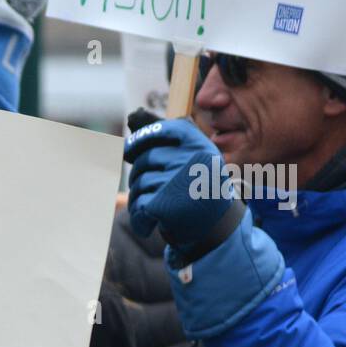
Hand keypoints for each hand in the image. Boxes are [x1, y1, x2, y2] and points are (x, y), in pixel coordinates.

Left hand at [123, 116, 238, 258]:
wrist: (218, 229)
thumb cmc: (200, 191)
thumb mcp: (193, 160)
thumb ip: (168, 141)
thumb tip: (133, 117)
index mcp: (199, 144)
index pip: (163, 130)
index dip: (140, 138)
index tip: (128, 150)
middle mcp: (191, 158)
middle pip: (146, 159)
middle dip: (138, 175)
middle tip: (146, 190)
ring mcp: (179, 180)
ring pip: (140, 182)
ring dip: (139, 198)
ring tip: (152, 208)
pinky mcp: (166, 202)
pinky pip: (139, 204)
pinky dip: (138, 218)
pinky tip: (146, 225)